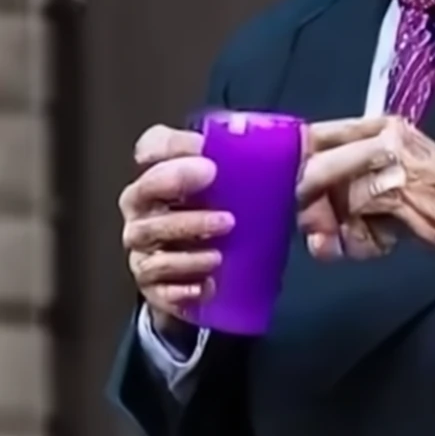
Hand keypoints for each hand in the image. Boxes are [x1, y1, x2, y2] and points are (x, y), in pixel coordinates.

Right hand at [118, 125, 234, 338]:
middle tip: (217, 195)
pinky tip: (206, 287)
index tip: (207, 158)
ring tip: (219, 255)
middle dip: (176, 187)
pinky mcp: (151, 286)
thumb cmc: (213, 217)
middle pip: (142, 193)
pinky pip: (159, 289)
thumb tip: (292, 147)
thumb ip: (243, 167)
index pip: (152, 147)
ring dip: (186, 251)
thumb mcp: (225, 189)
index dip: (172, 147)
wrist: (198, 274)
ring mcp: (143, 248)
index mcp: (160, 174)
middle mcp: (142, 209)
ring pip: (151, 243)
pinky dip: (182, 289)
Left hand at [298, 115, 434, 252]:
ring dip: (340, 231)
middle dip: (312, 203)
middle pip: (322, 165)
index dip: (298, 159)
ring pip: (340, 197)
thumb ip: (353, 179)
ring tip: (352, 243)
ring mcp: (392, 160)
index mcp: (382, 126)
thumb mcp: (394, 176)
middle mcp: (385, 136)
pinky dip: (363, 241)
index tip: (278, 183)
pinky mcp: (397, 189)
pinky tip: (379, 244)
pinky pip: (360, 218)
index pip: (323, 133)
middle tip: (312, 230)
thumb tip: (303, 196)